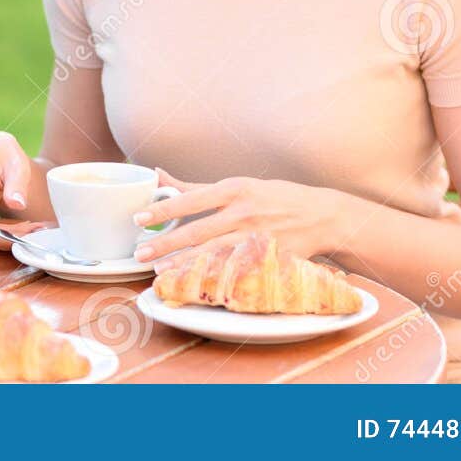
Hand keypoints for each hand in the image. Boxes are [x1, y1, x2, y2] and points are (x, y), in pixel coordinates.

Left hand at [130, 168, 341, 263]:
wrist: (321, 216)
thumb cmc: (273, 197)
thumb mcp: (237, 185)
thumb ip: (195, 186)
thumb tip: (156, 175)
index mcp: (234, 189)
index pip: (191, 200)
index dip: (163, 210)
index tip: (139, 219)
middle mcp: (244, 212)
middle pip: (198, 231)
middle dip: (166, 244)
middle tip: (140, 253)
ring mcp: (257, 238)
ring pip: (213, 254)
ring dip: (184, 264)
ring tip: (159, 272)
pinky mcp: (268, 259)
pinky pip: (236, 271)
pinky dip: (215, 278)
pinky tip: (196, 284)